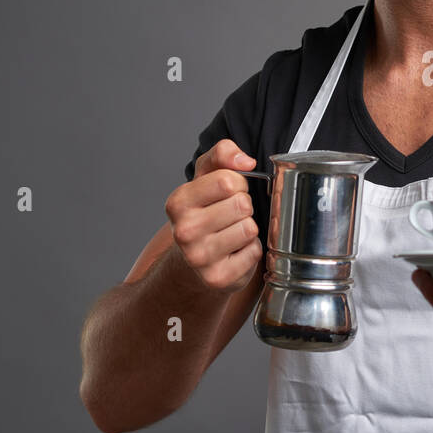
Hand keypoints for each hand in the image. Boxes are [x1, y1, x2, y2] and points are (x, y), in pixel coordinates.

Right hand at [164, 139, 263, 293]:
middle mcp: (184, 231)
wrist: (194, 261)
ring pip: (249, 228)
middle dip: (244, 207)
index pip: (228, 180)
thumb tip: (245, 161)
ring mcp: (199, 257)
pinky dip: (251, 250)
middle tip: (231, 215)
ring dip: (248, 229)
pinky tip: (236, 251)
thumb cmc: (205, 212)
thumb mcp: (208, 175)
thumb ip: (224, 154)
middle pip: (241, 205)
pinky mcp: (218, 277)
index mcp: (178, 202)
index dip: (238, 184)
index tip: (229, 192)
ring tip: (232, 232)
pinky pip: (255, 252)